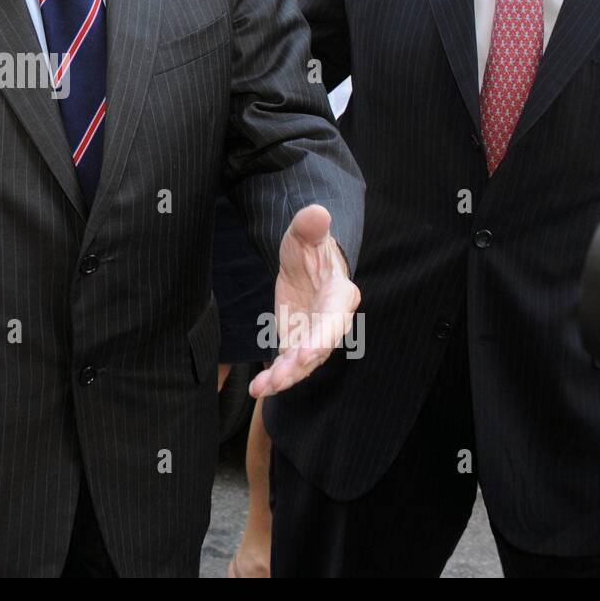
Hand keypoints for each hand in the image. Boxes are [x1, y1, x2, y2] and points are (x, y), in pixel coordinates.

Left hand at [250, 204, 358, 397]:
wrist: (304, 263)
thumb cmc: (310, 246)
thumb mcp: (305, 233)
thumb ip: (311, 226)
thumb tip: (317, 212)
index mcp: (341, 295)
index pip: (335, 318)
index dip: (322, 336)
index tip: (307, 352)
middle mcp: (332, 321)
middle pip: (320, 348)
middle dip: (301, 364)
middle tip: (281, 377)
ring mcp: (315, 336)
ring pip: (304, 363)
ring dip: (286, 377)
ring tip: (263, 387)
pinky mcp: (298, 343)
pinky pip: (288, 364)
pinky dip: (275, 376)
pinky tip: (258, 386)